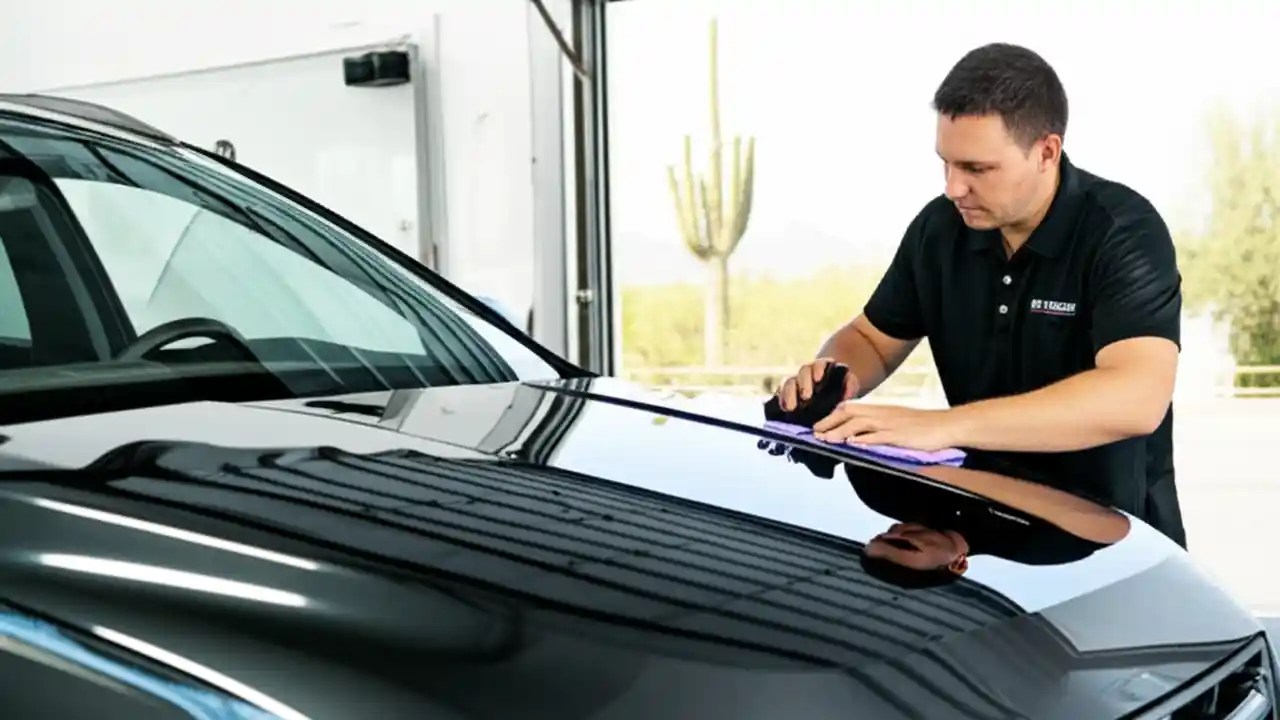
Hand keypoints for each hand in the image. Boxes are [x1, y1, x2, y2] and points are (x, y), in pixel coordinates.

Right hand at [775, 357, 859, 410]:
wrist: (831, 397)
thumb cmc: (842, 390)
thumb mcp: (849, 385)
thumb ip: (850, 385)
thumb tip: (848, 393)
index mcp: (823, 368)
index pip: (819, 364)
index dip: (818, 369)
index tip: (819, 378)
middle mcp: (807, 373)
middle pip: (803, 372)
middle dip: (804, 383)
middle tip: (806, 396)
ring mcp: (795, 383)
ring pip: (789, 382)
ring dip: (789, 394)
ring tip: (791, 407)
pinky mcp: (787, 394)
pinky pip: (781, 394)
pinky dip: (782, 400)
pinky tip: (783, 409)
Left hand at [812, 402, 964, 451]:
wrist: (947, 425)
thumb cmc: (923, 426)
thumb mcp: (897, 422)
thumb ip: (879, 427)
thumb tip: (859, 437)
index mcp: (881, 409)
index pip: (851, 408)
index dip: (832, 415)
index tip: (819, 425)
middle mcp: (882, 413)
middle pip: (850, 412)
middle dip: (829, 422)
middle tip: (814, 433)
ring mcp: (891, 424)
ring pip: (859, 424)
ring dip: (840, 431)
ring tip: (826, 439)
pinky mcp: (900, 435)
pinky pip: (879, 436)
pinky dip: (864, 439)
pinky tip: (852, 444)